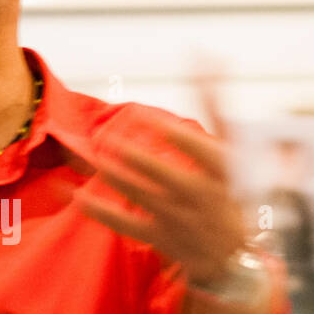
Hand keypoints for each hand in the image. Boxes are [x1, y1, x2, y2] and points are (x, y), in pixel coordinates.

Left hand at [74, 97, 245, 285]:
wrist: (232, 257)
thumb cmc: (231, 191)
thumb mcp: (235, 152)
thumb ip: (217, 106)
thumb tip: (210, 57)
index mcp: (221, 173)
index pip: (204, 154)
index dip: (183, 141)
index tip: (161, 123)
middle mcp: (199, 196)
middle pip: (167, 177)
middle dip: (141, 161)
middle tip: (116, 143)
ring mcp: (177, 218)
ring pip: (142, 197)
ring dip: (119, 179)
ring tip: (99, 161)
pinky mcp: (158, 236)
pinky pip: (126, 225)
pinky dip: (102, 212)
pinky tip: (78, 198)